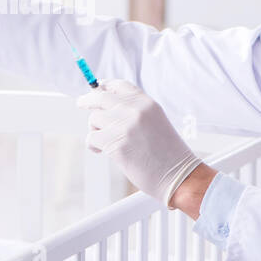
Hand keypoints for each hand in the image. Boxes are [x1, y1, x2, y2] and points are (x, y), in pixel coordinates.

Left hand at [77, 80, 203, 206]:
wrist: (179, 176)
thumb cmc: (167, 154)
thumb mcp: (155, 122)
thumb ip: (134, 112)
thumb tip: (106, 107)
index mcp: (146, 103)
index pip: (119, 85)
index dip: (105, 86)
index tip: (98, 88)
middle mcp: (135, 110)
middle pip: (100, 97)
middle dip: (87, 100)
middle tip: (80, 103)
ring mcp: (124, 126)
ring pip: (94, 119)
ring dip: (96, 130)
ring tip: (108, 142)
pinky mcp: (115, 144)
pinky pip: (92, 138)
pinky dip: (94, 146)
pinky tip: (102, 152)